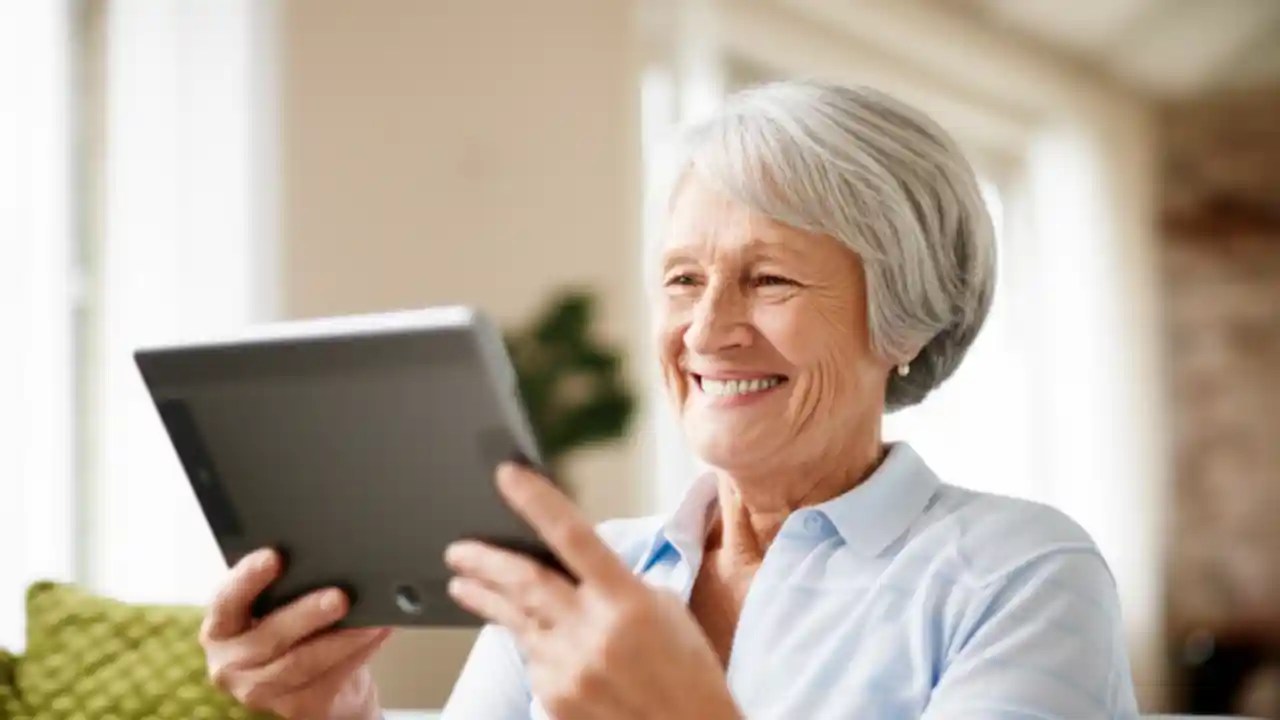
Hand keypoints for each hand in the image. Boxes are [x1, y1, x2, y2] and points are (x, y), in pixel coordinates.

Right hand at [200, 549, 392, 719]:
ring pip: (302, 662)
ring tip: (370, 620)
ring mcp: (259, 690)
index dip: (249, 577)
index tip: (275, 556)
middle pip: (270, 636)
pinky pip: (329, 678)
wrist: (323, 683)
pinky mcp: (294, 708)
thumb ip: (291, 587)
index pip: (228, 600)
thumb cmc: (300, 632)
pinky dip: (358, 652)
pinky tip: (376, 633)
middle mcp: (231, 662)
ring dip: (343, 639)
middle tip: (339, 597)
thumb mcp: (283, 606)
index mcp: (222, 627)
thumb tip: (330, 561)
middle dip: (308, 614)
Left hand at [444, 463, 740, 719]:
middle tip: (458, 549)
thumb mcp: (665, 610)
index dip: (537, 501)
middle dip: (484, 560)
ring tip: (464, 584)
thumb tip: (573, 564)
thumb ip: (617, 584)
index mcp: (627, 602)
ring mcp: (568, 669)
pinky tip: (527, 635)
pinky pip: (530, 658)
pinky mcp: (554, 699)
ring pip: (515, 621)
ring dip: (487, 600)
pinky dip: (526, 641)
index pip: (573, 537)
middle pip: (524, 581)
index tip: (508, 476)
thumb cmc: (687, 674)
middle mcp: (592, 634)